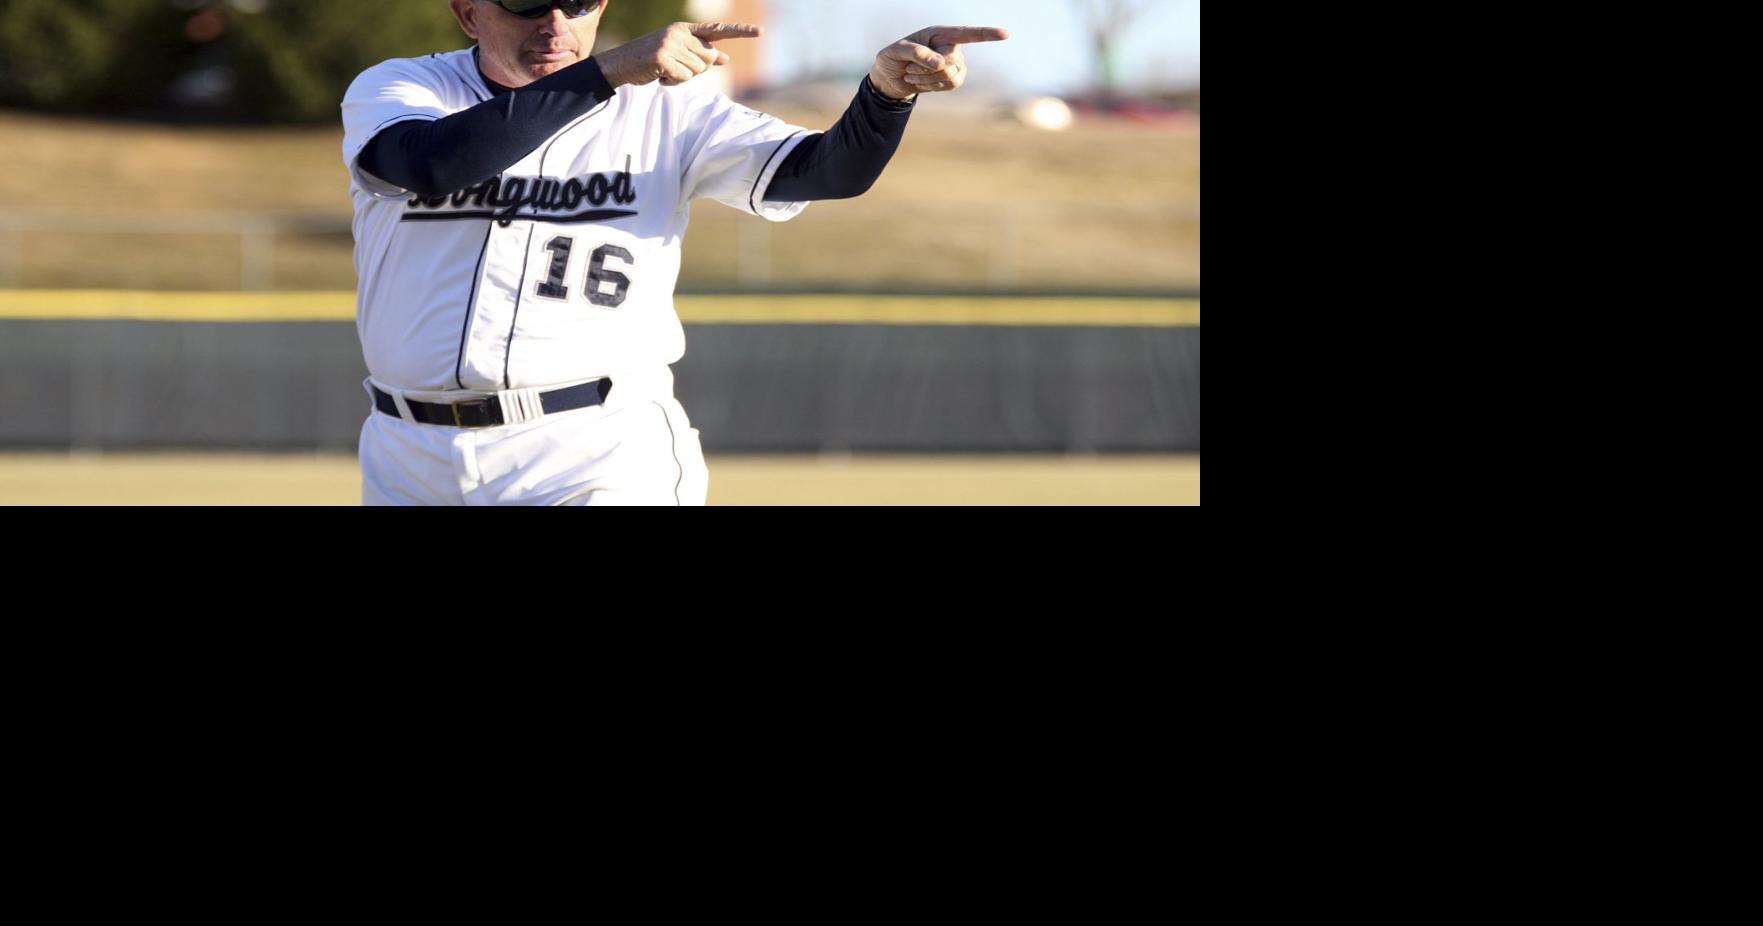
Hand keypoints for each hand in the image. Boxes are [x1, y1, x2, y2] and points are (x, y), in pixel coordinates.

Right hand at [598, 21, 762, 87]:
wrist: (621, 64)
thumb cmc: (652, 60)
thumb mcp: (678, 53)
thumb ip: (701, 53)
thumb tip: (725, 58)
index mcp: (685, 29)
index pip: (718, 29)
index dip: (740, 31)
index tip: (760, 31)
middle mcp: (680, 33)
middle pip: (709, 58)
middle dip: (697, 69)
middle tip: (675, 67)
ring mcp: (671, 44)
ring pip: (698, 71)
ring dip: (683, 77)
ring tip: (665, 71)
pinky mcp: (663, 58)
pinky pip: (684, 78)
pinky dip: (673, 83)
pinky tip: (660, 77)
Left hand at [868, 26, 1009, 100]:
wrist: (890, 78)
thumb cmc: (892, 58)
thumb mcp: (897, 51)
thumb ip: (917, 53)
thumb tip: (941, 63)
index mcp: (939, 33)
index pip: (966, 33)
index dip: (986, 34)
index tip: (1005, 34)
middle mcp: (951, 46)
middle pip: (951, 60)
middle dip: (927, 67)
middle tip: (910, 66)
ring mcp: (954, 64)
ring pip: (950, 75)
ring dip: (927, 78)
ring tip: (912, 73)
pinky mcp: (953, 79)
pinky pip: (949, 85)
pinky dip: (931, 86)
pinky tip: (920, 81)